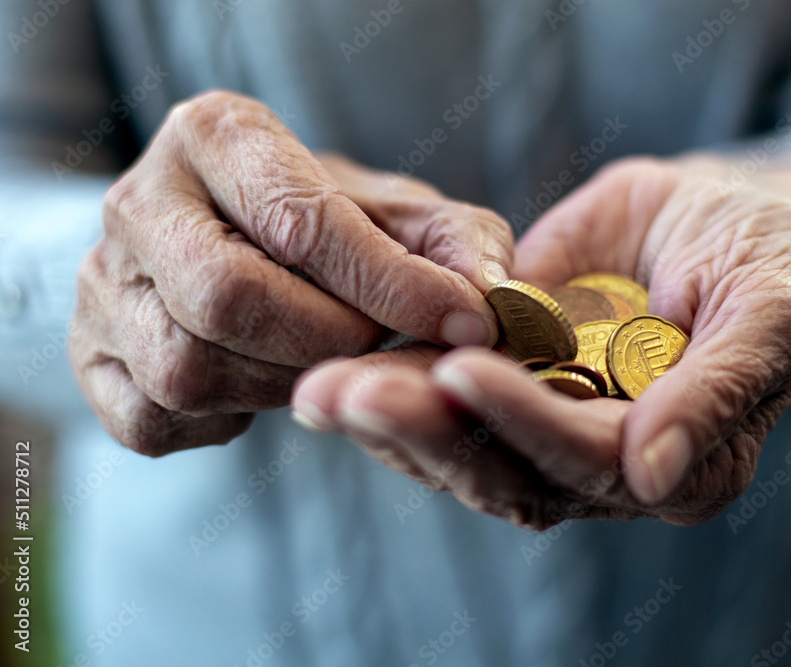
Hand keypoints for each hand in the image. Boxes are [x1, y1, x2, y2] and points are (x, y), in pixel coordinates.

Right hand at [70, 90, 511, 455]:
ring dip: (279, 384)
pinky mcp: (86, 356)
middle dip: (326, 340)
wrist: (230, 241)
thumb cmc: (327, 226)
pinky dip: (224, 422)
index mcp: (216, 136)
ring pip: (187, 368)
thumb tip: (489, 299)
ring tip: (317, 359)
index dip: (392, 284)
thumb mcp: (400, 212)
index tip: (464, 322)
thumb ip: (456, 242)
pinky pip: (153, 419)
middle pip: (227, 298)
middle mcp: (139, 201)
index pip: (300, 219)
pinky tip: (259, 386)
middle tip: (371, 343)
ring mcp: (101, 283)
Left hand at [291, 155, 790, 527]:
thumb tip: (656, 477)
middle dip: (427, 434)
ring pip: (462, 454)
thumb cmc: (758, 259)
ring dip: (389, 424)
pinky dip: (390, 394)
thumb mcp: (765, 307)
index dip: (527, 422)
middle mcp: (607, 469)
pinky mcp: (507, 396)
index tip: (461, 372)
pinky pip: (441, 411)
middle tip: (348, 394)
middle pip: (509, 474)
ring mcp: (549, 436)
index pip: (591, 461)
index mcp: (683, 464)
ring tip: (322, 390)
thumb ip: (718, 391)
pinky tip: (335, 373)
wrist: (710, 220)